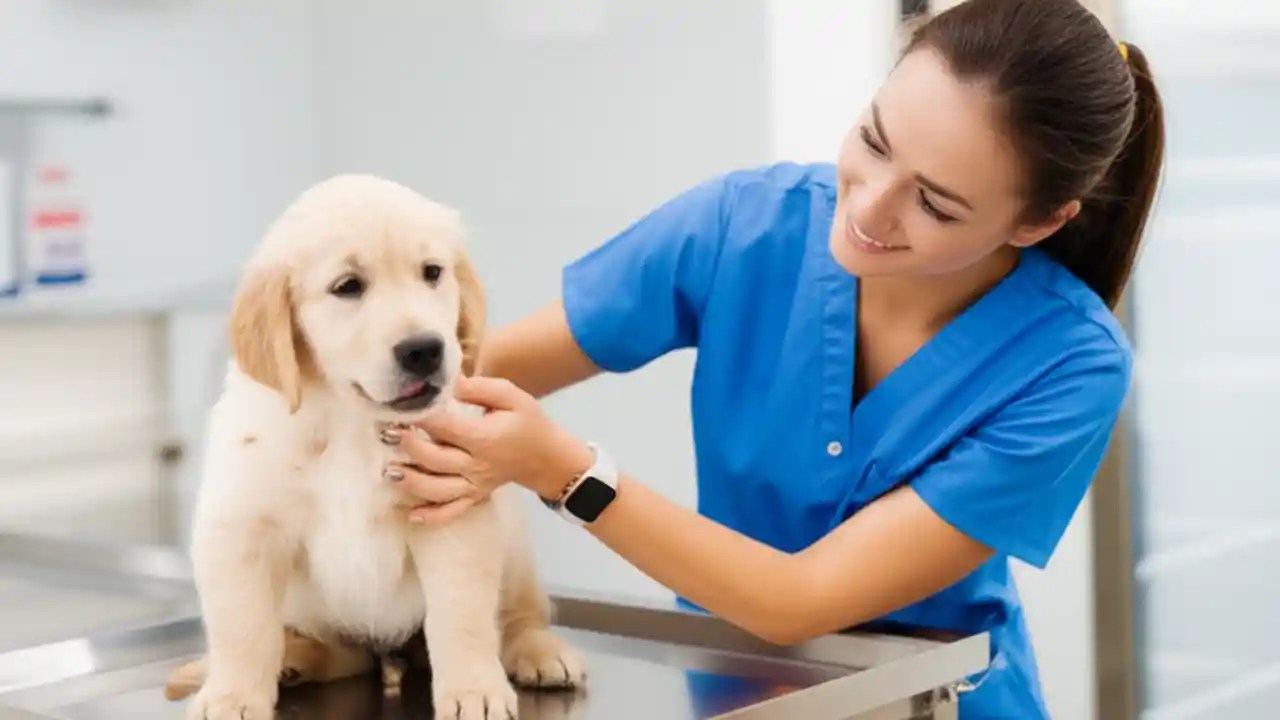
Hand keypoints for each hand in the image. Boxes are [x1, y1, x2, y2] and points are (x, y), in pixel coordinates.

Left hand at [384, 376, 593, 523]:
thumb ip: (479, 388)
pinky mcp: (476, 496)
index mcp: (485, 438)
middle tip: (386, 434)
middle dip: (409, 447)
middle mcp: (477, 465)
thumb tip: (449, 383)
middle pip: (436, 459)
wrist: (548, 457)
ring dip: (412, 482)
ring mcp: (476, 485)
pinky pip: (453, 511)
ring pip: (439, 489)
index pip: (446, 428)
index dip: (422, 419)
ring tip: (388, 471)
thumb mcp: (510, 396)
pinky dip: (433, 516)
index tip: (400, 408)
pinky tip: (411, 515)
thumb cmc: (527, 421)